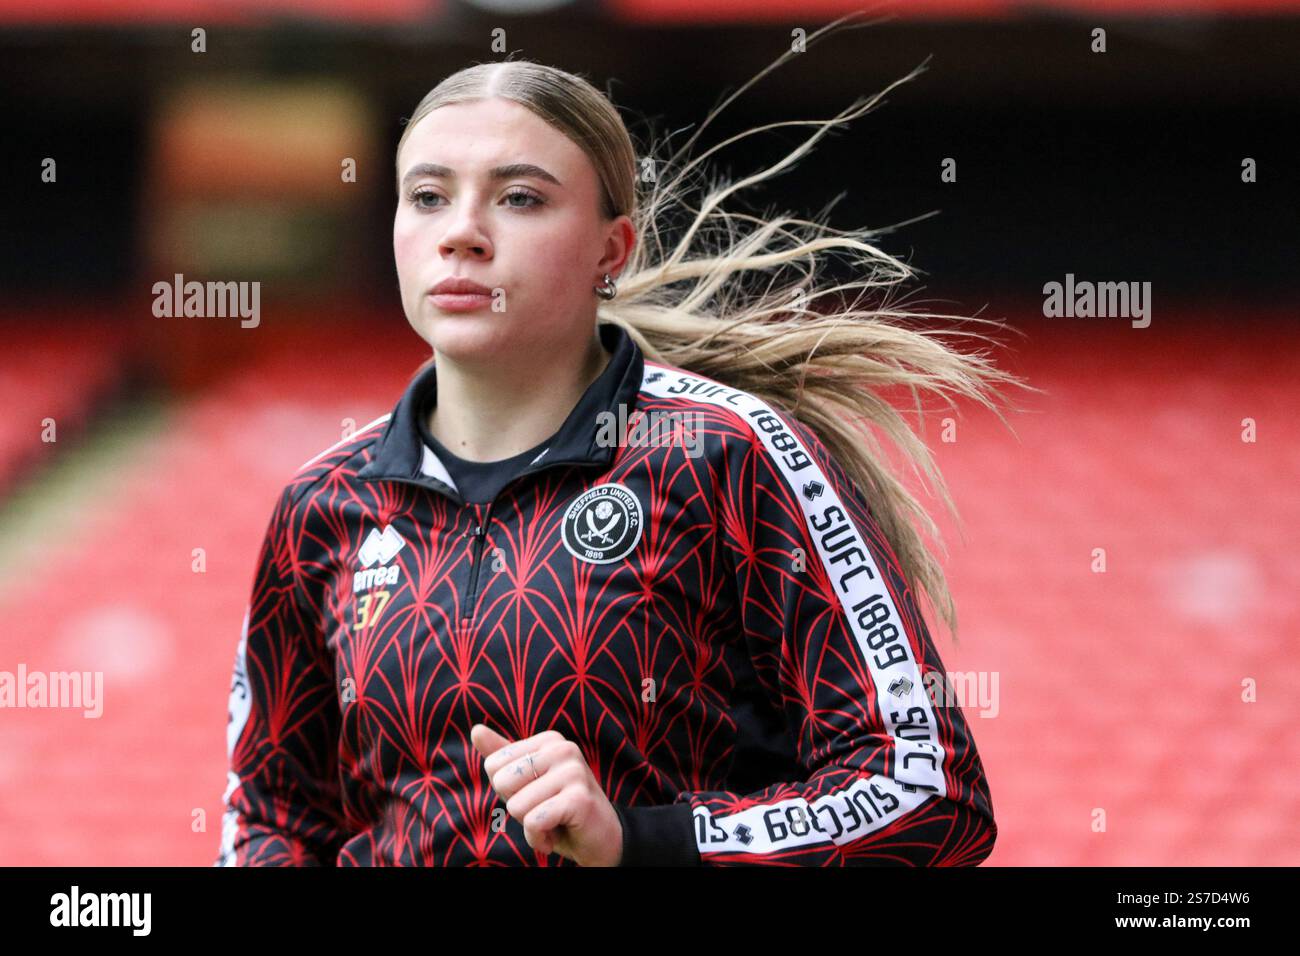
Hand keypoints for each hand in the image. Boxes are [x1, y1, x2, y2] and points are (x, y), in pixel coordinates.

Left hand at [471, 724, 623, 866]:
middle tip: (545, 809)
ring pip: (516, 806)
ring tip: (554, 822)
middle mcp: (563, 748)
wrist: (601, 840)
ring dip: (530, 826)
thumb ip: (503, 757)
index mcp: (549, 740)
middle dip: (517, 807)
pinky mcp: (579, 799)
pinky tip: (557, 835)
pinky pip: (533, 822)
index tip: (536, 795)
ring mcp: (573, 771)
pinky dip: (539, 839)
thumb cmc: (559, 809)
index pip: (493, 765)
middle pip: (502, 782)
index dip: (508, 790)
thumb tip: (476, 730)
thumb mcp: (527, 783)